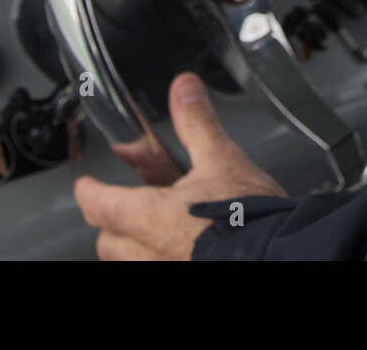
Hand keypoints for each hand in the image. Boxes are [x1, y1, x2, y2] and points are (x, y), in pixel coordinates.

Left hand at [74, 72, 285, 259]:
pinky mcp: (188, 277)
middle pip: (109, 243)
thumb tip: (184, 89)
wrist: (279, 254)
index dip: (90, 192)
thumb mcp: (222, 159)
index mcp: (148, 217)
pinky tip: (184, 250)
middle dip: (112, 225)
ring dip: (137, 247)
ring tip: (156, 233)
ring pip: (132, 264)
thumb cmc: (248, 218)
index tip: (87, 185)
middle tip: (122, 210)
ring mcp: (166, 271)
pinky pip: (160, 270)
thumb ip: (197, 123)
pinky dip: (165, 259)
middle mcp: (149, 254)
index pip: (99, 205)